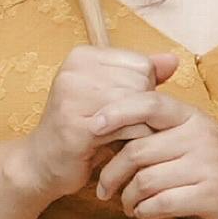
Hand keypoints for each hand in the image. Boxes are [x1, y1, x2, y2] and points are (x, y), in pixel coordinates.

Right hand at [21, 42, 183, 199]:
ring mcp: (72, 98)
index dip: (144, 90)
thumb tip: (174, 59)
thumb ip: (141, 76)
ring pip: (136, 104)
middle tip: (128, 127)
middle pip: (141, 83)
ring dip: (141, 126)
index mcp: (82, 56)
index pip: (141, 63)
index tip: (126, 106)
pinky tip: (123, 147)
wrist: (43, 162)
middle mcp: (74, 71)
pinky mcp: (77, 127)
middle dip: (143, 109)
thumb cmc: (82, 128)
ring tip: (128, 137)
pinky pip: (128, 127)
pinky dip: (134, 139)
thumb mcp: (111, 95)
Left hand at [94, 94, 217, 218]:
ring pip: (146, 180)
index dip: (116, 112)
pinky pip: (162, 203)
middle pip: (138, 150)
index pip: (149, 104)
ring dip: (128, 198)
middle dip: (112, 172)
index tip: (92, 126)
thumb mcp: (201, 138)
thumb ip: (166, 131)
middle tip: (103, 188)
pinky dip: (146, 211)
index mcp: (194, 118)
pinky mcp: (212, 195)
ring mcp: (208, 166)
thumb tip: (115, 128)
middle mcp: (201, 137)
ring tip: (128, 205)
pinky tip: (145, 213)